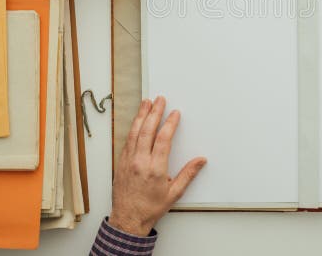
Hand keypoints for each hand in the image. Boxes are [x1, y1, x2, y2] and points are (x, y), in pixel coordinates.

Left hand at [109, 97, 206, 235]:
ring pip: (134, 133)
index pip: (163, 139)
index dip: (169, 124)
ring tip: (146, 103)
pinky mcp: (121, 163)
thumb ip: (188, 174)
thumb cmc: (149, 208)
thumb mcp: (174, 193)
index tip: (175, 113)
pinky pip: (127, 141)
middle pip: (147, 131)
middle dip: (154, 112)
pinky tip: (136, 122)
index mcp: (155, 169)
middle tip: (159, 100)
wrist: (128, 220)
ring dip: (141, 116)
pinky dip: (132, 128)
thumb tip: (200, 160)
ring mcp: (128, 161)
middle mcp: (140, 162)